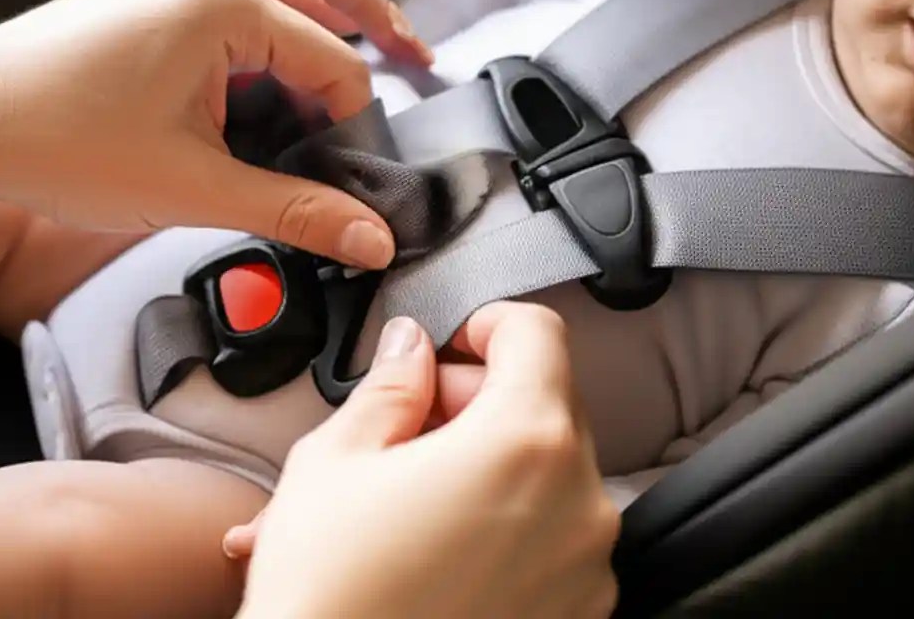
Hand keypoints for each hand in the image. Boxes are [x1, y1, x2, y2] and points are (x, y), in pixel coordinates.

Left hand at [0, 0, 432, 267]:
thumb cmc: (53, 142)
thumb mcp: (193, 189)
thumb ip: (293, 211)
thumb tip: (365, 236)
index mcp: (220, 7)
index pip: (327, 59)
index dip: (353, 118)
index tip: (356, 168)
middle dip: (368, 3)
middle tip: (407, 48)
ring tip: (348, 29)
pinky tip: (258, 41)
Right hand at [229, 304, 619, 618]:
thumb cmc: (328, 596)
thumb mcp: (336, 462)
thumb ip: (390, 387)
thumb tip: (410, 349)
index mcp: (524, 442)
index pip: (538, 334)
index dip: (487, 324)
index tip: (454, 344)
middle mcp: (579, 503)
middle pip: (548, 402)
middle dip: (481, 400)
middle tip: (413, 426)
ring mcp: (586, 566)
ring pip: (551, 472)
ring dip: (494, 463)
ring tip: (416, 494)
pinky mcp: (577, 613)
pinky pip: (556, 537)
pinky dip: (511, 523)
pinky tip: (442, 540)